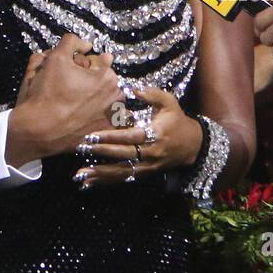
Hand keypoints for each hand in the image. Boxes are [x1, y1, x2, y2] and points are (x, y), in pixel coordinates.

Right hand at [6, 34, 123, 165]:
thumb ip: (72, 42)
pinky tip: (76, 113)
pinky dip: (92, 111)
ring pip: (99, 95)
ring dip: (89, 94)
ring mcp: (111, 116)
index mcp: (108, 77)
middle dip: (84, 79)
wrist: (39, 131)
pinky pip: (101, 113)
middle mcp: (116, 97)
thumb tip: (86, 44)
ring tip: (69, 101)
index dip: (76, 64)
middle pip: (98, 78)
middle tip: (65, 87)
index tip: (65, 74)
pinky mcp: (104, 130)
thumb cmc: (47, 94)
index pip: (93, 61)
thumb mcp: (56, 58)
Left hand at [73, 86, 202, 187]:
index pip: (131, 137)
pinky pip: (124, 178)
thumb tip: (133, 88)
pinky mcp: (145, 174)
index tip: (93, 136)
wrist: (192, 144)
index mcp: (156, 135)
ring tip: (80, 174)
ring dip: (101, 174)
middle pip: (124, 155)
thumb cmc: (176, 120)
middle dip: (102, 153)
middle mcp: (152, 153)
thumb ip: (152, 94)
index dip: (112, 137)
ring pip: (122, 171)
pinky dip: (106, 181)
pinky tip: (90, 183)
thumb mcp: (169, 102)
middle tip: (82, 149)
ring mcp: (148, 166)